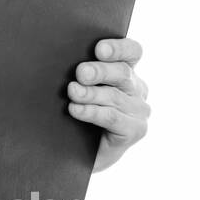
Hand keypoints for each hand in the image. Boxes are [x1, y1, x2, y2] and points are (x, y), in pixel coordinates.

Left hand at [66, 37, 150, 172]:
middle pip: (122, 73)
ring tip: (72, 91)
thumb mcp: (79, 87)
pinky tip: (75, 109)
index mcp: (126, 71)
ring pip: (114, 96)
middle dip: (100, 71)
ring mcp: (139, 111)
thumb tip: (60, 58)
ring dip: (91, 94)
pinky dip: (92, 112)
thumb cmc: (76, 114)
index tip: (99, 49)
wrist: (78, 152)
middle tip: (81, 72)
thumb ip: (80, 73)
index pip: (132, 51)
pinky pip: (112, 117)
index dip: (118, 48)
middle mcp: (137, 89)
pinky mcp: (135, 131)